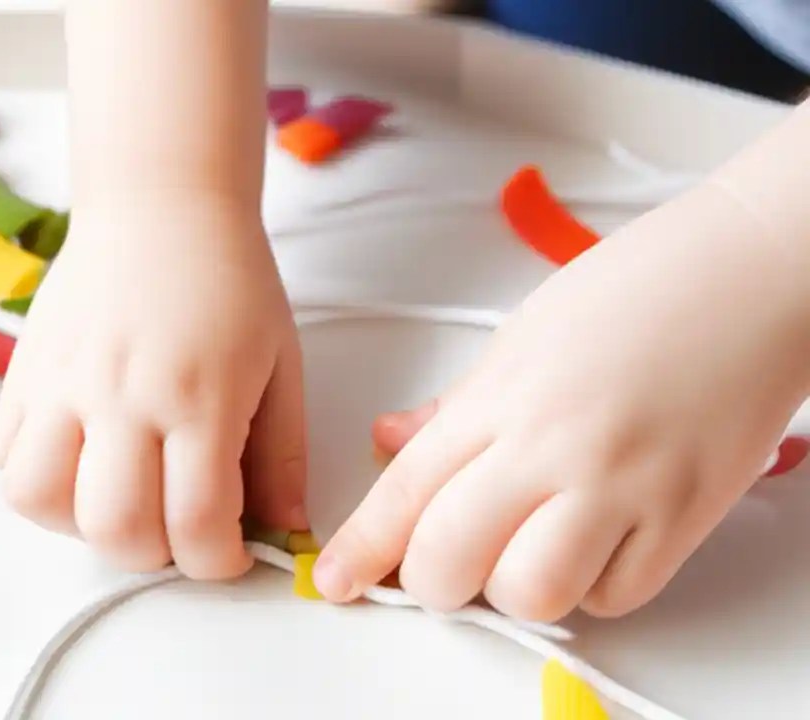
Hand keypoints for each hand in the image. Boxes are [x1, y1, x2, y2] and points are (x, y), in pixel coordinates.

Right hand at [0, 197, 307, 578]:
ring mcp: (62, 383)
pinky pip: (6, 458)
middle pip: (115, 529)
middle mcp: (122, 395)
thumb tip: (283, 528)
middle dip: (153, 555)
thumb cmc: (228, 280)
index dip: (216, 562)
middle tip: (176, 527)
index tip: (225, 553)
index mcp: (199, 396)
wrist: (159, 204)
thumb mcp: (280, 364)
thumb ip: (282, 455)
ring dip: (80, 522)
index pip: (196, 524)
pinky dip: (40, 478)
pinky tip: (79, 457)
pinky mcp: (23, 372)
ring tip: (116, 495)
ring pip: (39, 501)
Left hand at [317, 180, 809, 619]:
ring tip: (529, 550)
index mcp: (502, 396)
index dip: (362, 547)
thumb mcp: (523, 334)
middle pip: (451, 558)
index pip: (405, 491)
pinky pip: (617, 594)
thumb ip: (456, 407)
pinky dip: (594, 587)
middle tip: (444, 564)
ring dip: (516, 589)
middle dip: (431, 581)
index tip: (335, 578)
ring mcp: (623, 483)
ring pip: (532, 592)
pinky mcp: (686, 513)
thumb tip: (389, 442)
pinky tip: (595, 543)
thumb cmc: (642, 290)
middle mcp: (554, 444)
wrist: (756, 272)